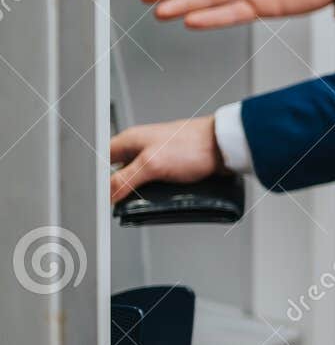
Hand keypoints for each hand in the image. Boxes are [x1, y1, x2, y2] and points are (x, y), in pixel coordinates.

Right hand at [109, 118, 226, 204]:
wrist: (225, 148)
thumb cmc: (193, 145)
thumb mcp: (152, 164)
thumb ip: (126, 179)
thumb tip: (108, 193)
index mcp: (130, 140)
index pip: (102, 160)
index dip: (99, 179)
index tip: (99, 197)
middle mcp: (141, 147)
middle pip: (119, 172)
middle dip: (119, 188)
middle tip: (120, 204)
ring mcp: (157, 156)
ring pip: (138, 179)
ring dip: (140, 192)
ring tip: (142, 203)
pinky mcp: (171, 166)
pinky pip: (156, 182)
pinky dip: (156, 191)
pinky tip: (160, 198)